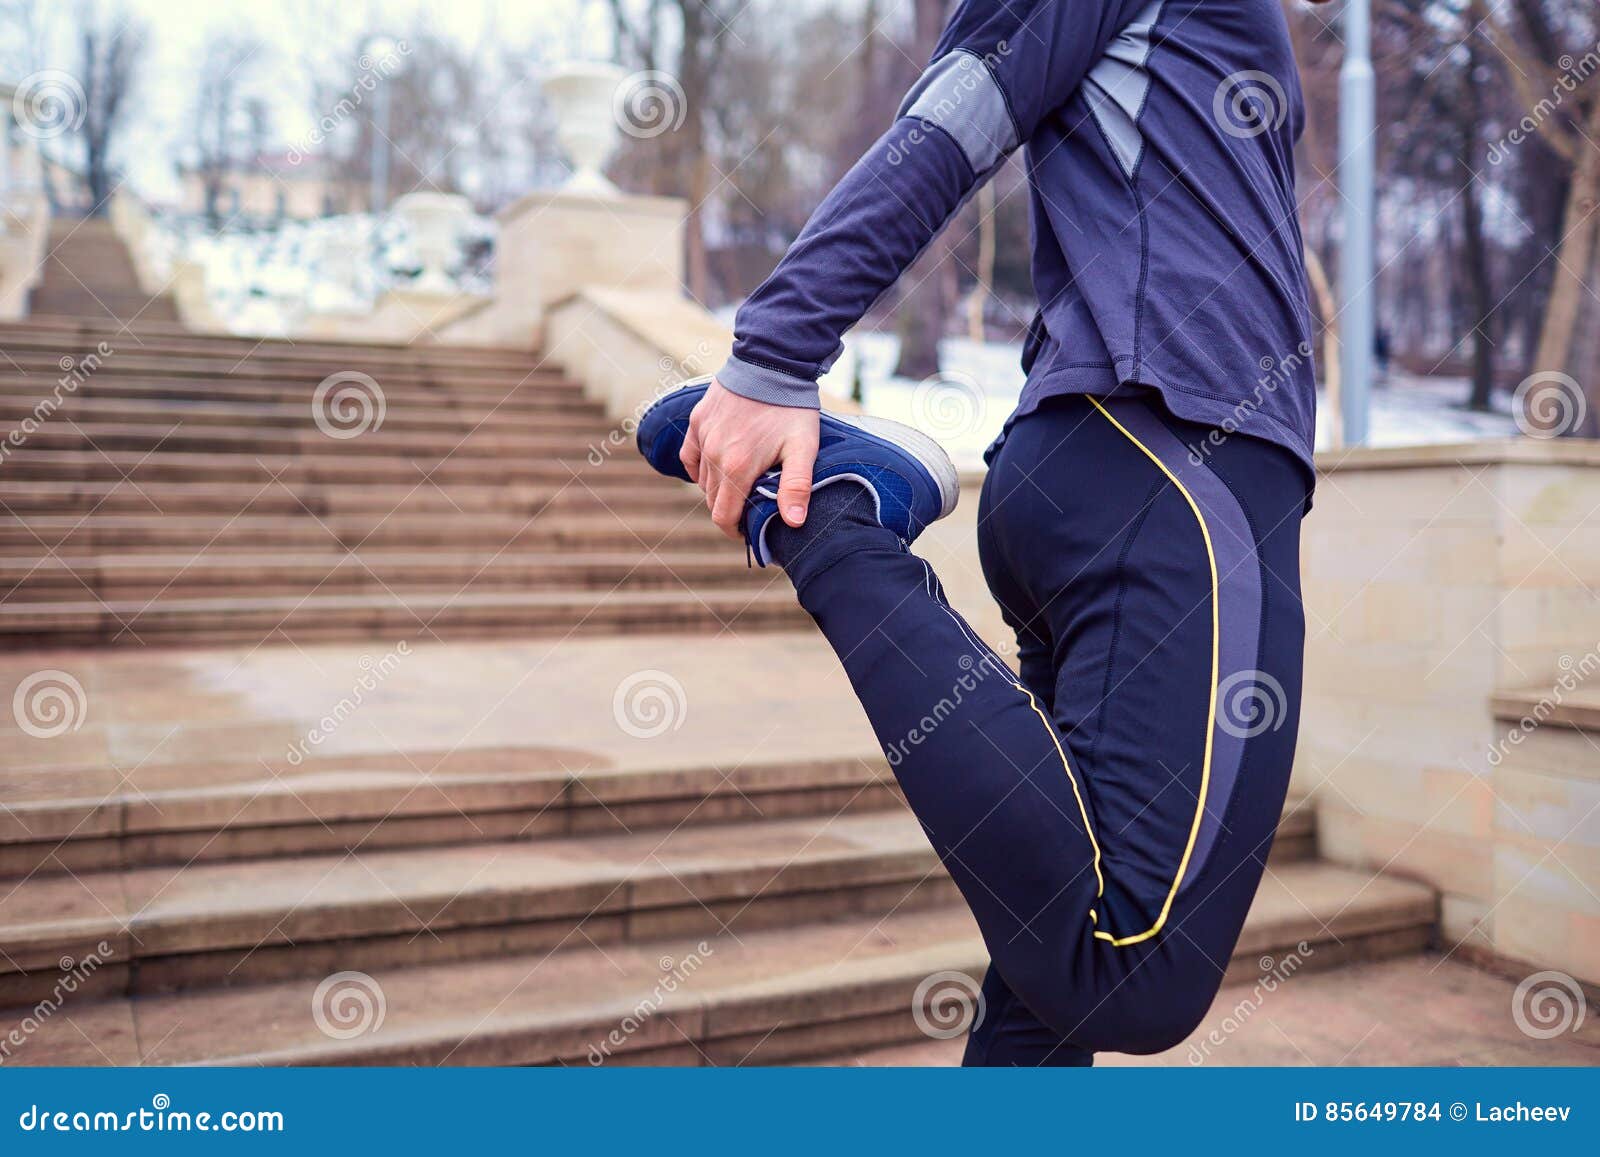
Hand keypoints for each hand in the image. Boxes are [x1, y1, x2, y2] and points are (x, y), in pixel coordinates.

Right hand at [679, 379, 820, 540]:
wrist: (771, 361)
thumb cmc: (791, 407)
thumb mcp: (803, 448)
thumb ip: (797, 487)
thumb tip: (793, 523)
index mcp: (737, 468)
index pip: (723, 516)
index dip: (734, 531)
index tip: (747, 531)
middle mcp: (713, 456)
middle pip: (712, 500)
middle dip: (729, 510)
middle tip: (750, 508)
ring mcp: (702, 437)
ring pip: (702, 480)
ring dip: (718, 489)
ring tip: (740, 485)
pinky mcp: (697, 421)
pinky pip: (690, 457)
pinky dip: (700, 468)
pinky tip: (716, 467)